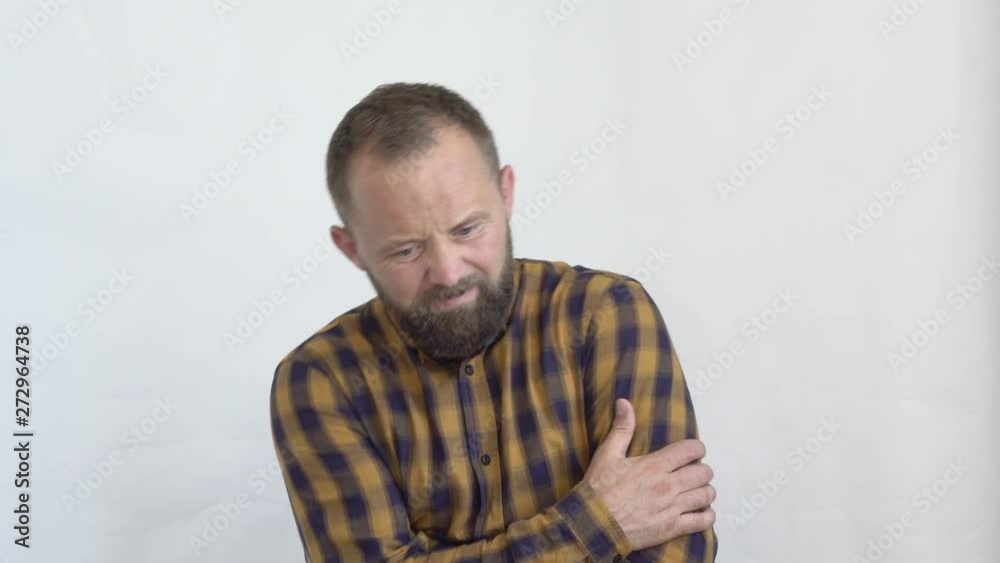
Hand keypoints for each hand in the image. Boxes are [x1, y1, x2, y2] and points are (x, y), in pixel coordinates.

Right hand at [582, 398, 715, 551]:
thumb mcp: (607, 454)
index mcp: (655, 464)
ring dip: (705, 491)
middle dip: (702, 470)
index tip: (693, 452)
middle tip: (693, 472)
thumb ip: (621, 429)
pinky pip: (702, 521)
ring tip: (698, 490)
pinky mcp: (672, 528)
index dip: (697, 448)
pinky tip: (701, 511)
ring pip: (706, 495)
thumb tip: (624, 402)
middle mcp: (668, 485)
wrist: (593, 524)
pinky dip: (707, 515)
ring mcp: (672, 508)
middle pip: (703, 473)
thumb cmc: (599, 489)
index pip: (691, 450)